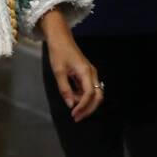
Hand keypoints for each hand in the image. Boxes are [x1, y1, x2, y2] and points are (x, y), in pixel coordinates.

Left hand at [39, 8, 103, 122]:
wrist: (60, 39)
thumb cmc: (59, 52)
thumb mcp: (59, 72)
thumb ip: (65, 89)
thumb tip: (70, 105)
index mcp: (86, 72)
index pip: (89, 94)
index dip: (83, 106)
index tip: (74, 114)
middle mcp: (92, 74)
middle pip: (97, 96)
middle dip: (88, 109)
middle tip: (77, 118)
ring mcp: (90, 74)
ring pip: (93, 94)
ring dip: (84, 104)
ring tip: (72, 109)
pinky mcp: (86, 75)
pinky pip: (87, 89)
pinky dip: (81, 97)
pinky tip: (72, 99)